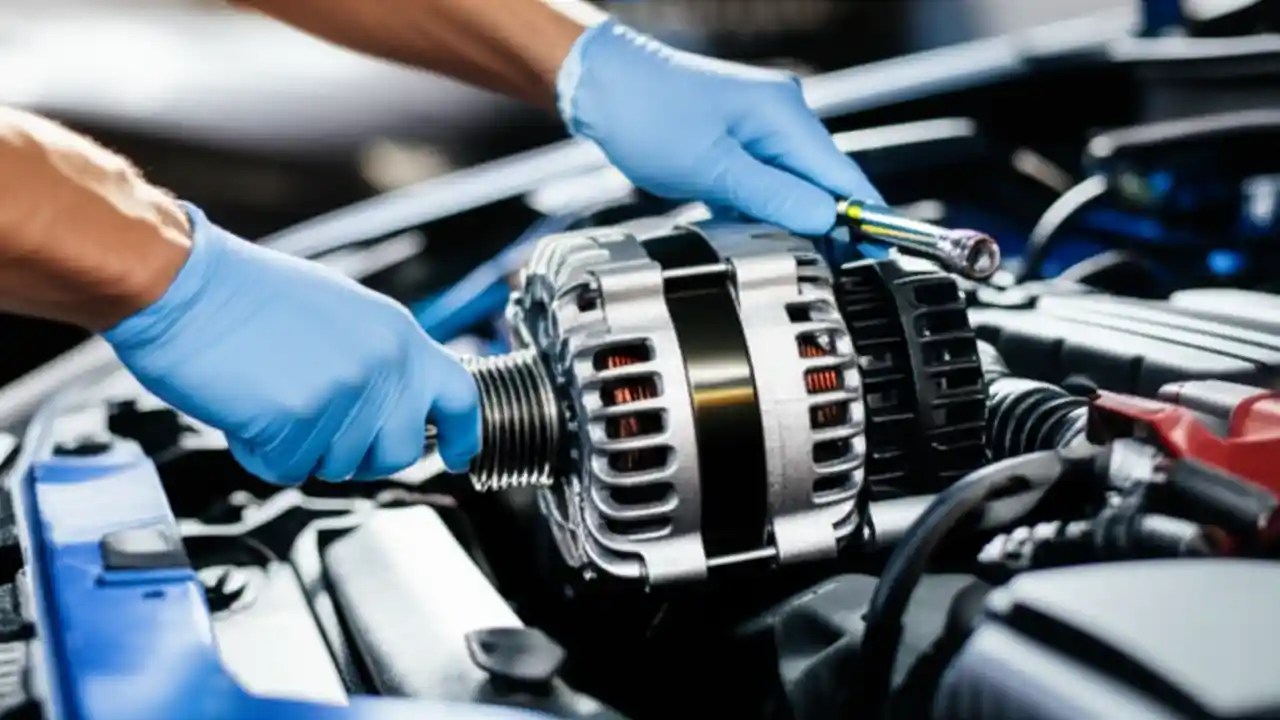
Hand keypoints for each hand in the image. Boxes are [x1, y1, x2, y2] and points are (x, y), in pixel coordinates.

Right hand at [103, 204, 479, 484]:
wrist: (182, 285)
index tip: (459, 454)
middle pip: (399, 451)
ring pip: (339, 466)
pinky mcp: (298, 423)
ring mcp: (344, 396)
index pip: (458, 395)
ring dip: (302, 447)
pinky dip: (261, 452)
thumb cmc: (245, 295)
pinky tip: (247, 408)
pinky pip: (288, 469)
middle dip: (361, 453)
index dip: (463, 432)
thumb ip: (379, 357)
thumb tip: (399, 400)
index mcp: (396, 333)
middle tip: (319, 422)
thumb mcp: (341, 313)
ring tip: (272, 395)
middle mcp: (382, 365)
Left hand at [555, 20, 882, 235]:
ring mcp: (759, 132)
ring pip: (792, 192)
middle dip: (825, 232)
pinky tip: (750, 237)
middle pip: (823, 188)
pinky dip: (761, 214)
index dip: (867, 222)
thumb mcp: (713, 168)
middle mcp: (781, 120)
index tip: (881, 259)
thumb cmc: (648, 114)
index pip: (846, 178)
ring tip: (782, 260)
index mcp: (786, 118)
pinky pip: (763, 188)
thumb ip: (774, 197)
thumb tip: (825, 222)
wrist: (601, 86)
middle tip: (824, 275)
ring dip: (789, 226)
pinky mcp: (736, 146)